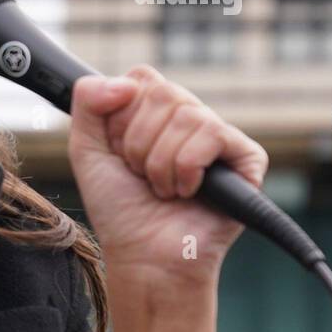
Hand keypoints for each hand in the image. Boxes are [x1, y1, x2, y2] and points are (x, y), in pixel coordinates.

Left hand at [68, 64, 268, 285]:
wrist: (143, 255)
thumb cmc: (118, 207)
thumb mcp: (85, 148)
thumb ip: (87, 100)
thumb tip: (124, 80)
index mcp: (154, 113)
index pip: (140, 77)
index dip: (121, 116)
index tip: (118, 151)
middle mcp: (188, 118)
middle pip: (162, 91)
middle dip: (137, 143)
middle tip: (140, 174)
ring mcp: (218, 136)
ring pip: (185, 114)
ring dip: (159, 163)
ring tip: (163, 189)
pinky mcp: (246, 157)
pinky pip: (213, 133)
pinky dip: (187, 168)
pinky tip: (188, 192)